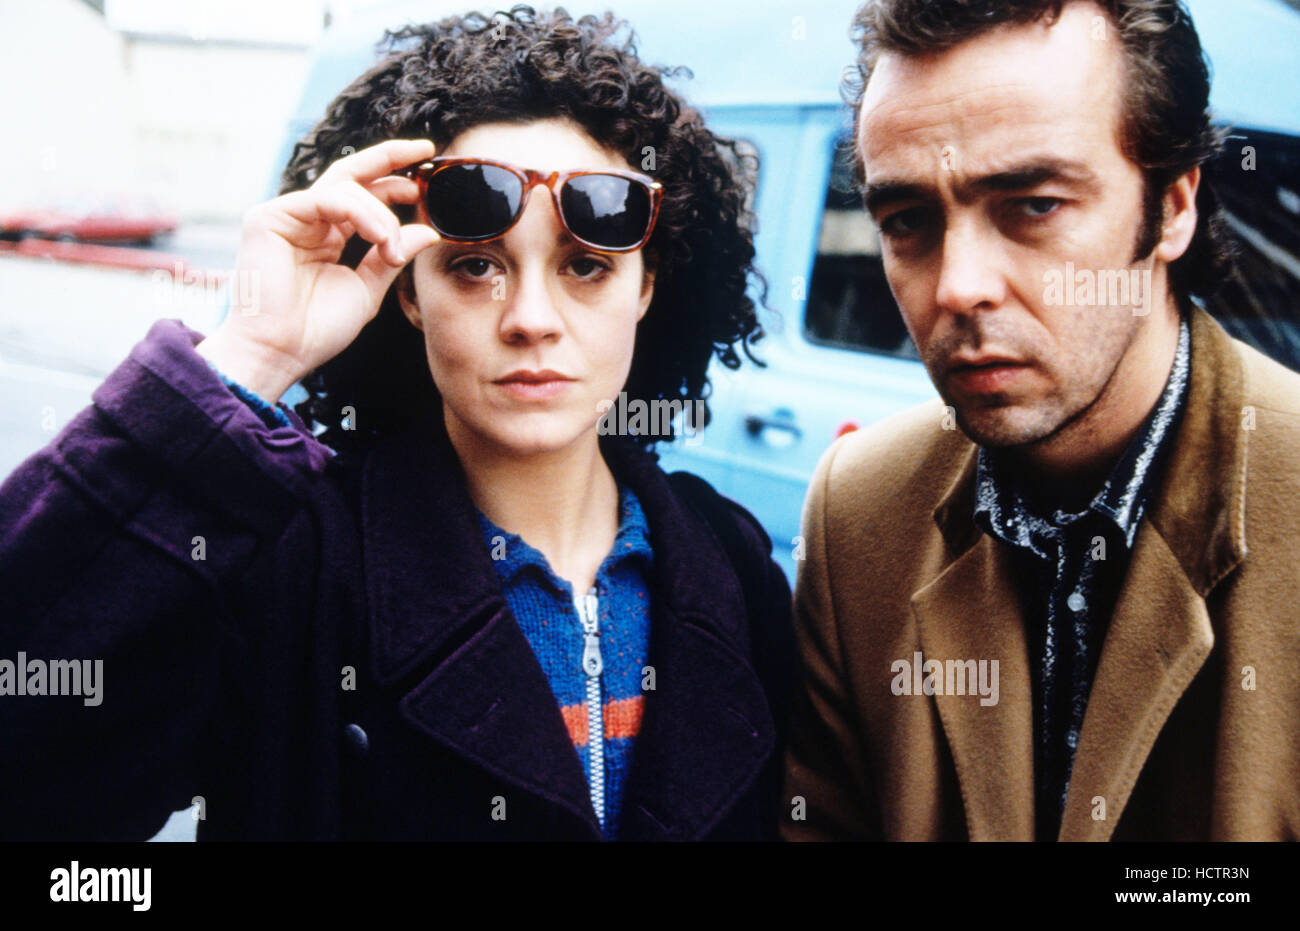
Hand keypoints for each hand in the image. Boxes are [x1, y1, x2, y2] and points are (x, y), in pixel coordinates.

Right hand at [195, 138, 440, 402]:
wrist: (281, 352)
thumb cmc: (317, 328)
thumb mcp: (367, 289)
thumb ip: (392, 256)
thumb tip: (427, 231)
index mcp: (328, 236)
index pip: (363, 195)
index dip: (394, 181)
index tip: (426, 176)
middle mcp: (308, 220)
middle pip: (351, 174)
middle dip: (389, 158)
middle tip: (424, 151)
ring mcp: (287, 216)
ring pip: (345, 189)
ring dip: (380, 214)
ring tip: (391, 244)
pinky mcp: (269, 217)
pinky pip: (325, 199)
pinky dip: (359, 213)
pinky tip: (378, 236)